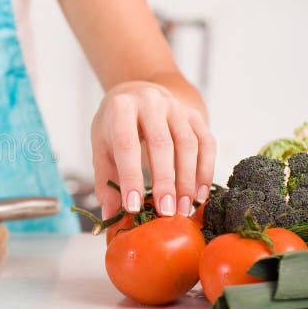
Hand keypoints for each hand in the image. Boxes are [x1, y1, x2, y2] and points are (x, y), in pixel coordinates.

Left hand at [91, 81, 215, 218]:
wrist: (137, 94)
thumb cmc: (115, 125)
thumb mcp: (101, 147)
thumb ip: (104, 180)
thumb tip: (110, 214)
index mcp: (121, 108)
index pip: (126, 144)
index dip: (130, 177)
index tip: (133, 207)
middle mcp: (151, 102)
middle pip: (162, 144)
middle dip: (165, 182)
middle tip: (166, 212)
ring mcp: (176, 107)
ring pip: (188, 144)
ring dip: (187, 180)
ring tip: (183, 208)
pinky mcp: (195, 115)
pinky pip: (206, 143)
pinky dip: (205, 171)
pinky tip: (200, 194)